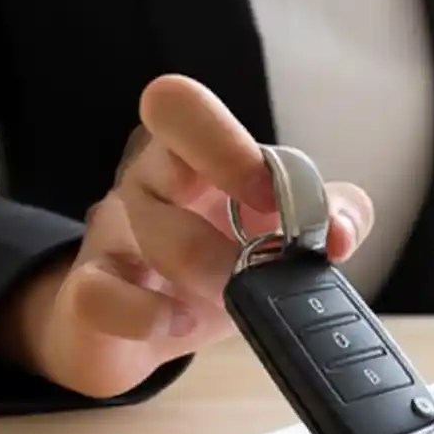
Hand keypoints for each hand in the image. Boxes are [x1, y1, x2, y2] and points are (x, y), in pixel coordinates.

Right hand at [0, 75, 374, 397]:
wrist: (153, 329)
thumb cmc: (225, 259)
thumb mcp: (287, 232)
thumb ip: (333, 216)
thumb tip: (342, 234)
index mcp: (201, 155)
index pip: (190, 104)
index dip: (232, 143)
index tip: (275, 199)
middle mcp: (155, 176)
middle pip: (166, 112)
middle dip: (226, 161)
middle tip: (262, 225)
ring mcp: (116, 231)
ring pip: (155, 225)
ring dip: (215, 270)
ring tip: (239, 298)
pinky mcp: (91, 295)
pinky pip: (98, 295)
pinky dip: (149, 317)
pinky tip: (179, 322)